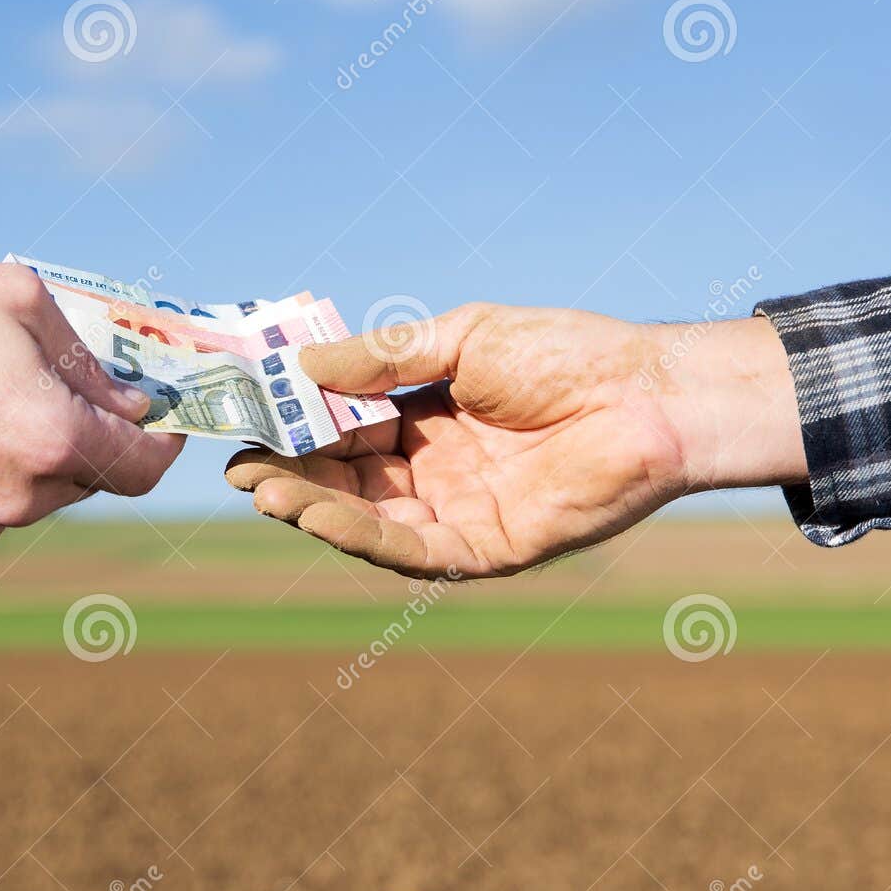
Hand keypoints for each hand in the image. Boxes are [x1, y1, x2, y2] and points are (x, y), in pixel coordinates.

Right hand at [0, 260, 182, 541]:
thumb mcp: (17, 299)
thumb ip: (88, 359)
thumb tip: (129, 404)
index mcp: (51, 440)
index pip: (140, 467)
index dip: (163, 443)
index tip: (164, 418)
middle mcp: (22, 495)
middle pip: (93, 475)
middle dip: (95, 432)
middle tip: (78, 383)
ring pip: (46, 489)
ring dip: (47, 449)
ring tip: (6, 389)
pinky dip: (3, 464)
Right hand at [224, 303, 805, 577]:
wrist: (650, 392)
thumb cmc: (567, 355)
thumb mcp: (461, 340)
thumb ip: (384, 358)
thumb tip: (303, 366)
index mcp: (429, 423)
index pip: (347, 433)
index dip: (300, 430)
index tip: (250, 422)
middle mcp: (437, 475)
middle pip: (348, 483)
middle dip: (293, 476)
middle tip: (240, 466)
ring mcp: (461, 515)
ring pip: (371, 521)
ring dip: (315, 509)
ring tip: (265, 491)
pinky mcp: (488, 550)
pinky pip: (414, 550)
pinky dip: (364, 536)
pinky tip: (322, 514)